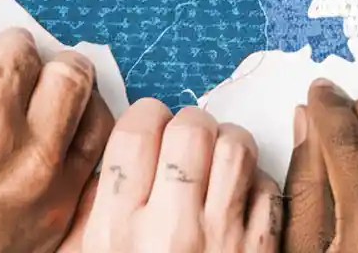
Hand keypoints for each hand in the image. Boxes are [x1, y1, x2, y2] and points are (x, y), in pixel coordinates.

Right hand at [0, 28, 113, 252]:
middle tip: (28, 72)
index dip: (8, 43)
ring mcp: (56, 193)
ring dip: (78, 99)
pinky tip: (57, 146)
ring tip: (47, 105)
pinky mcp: (66, 223)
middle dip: (51, 62)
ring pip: (100, 115)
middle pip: (73, 74)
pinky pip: (100, 167)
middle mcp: (31, 156)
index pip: (22, 50)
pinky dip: (84, 146)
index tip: (0, 52)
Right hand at [58, 100, 280, 251]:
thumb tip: (112, 159)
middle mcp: (171, 230)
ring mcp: (223, 241)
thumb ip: (89, 211)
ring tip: (215, 160)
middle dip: (187, 124)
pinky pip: (268, 187)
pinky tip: (238, 199)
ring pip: (236, 147)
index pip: (136, 132)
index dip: (144, 117)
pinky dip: (256, 183)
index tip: (148, 126)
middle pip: (190, 129)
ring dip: (226, 143)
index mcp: (118, 229)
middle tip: (184, 141)